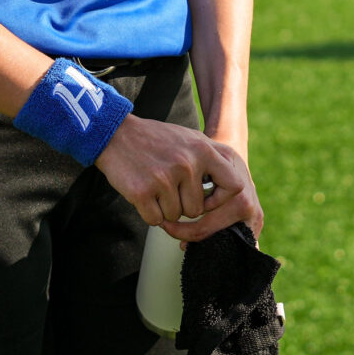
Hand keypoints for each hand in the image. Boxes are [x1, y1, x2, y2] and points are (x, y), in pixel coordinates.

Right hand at [95, 114, 264, 240]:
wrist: (116, 135)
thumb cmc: (157, 139)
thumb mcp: (191, 139)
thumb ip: (214, 158)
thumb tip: (237, 183)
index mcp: (203, 150)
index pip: (234, 186)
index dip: (221, 199)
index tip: (206, 199)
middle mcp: (187, 164)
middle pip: (197, 209)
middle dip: (182, 206)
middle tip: (168, 187)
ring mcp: (165, 179)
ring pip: (176, 216)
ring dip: (165, 208)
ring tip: (155, 186)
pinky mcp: (142, 192)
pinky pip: (155, 220)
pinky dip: (149, 213)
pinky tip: (143, 193)